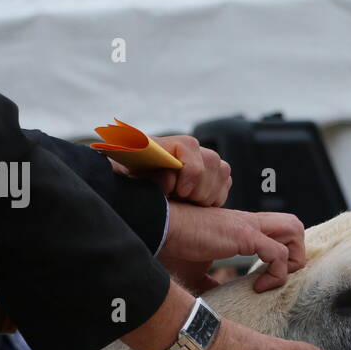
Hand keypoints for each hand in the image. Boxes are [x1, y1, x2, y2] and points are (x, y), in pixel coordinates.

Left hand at [109, 134, 230, 206]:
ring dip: (207, 194)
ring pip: (223, 173)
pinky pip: (226, 184)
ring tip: (186, 202)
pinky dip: (215, 197)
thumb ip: (143, 172)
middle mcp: (188, 149)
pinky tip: (196, 203)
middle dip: (199, 189)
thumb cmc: (126, 182)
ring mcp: (203, 161)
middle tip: (180, 200)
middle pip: (213, 162)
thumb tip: (167, 176)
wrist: (133, 188)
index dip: (191, 171)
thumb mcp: (124, 176)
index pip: (190, 147)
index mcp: (164, 146)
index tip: (179, 192)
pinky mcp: (214, 175)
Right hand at [160, 206, 305, 292]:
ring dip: (291, 261)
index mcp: (242, 228)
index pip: (280, 230)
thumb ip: (210, 281)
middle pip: (294, 225)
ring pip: (295, 231)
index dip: (283, 255)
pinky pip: (278, 254)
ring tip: (270, 280)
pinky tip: (256, 288)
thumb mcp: (196, 269)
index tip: (265, 279)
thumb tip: (213, 298)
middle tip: (275, 277)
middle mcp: (250, 223)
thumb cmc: (172, 246)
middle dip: (296, 254)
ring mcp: (249, 227)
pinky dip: (276, 275)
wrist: (159, 230)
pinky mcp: (244, 236)